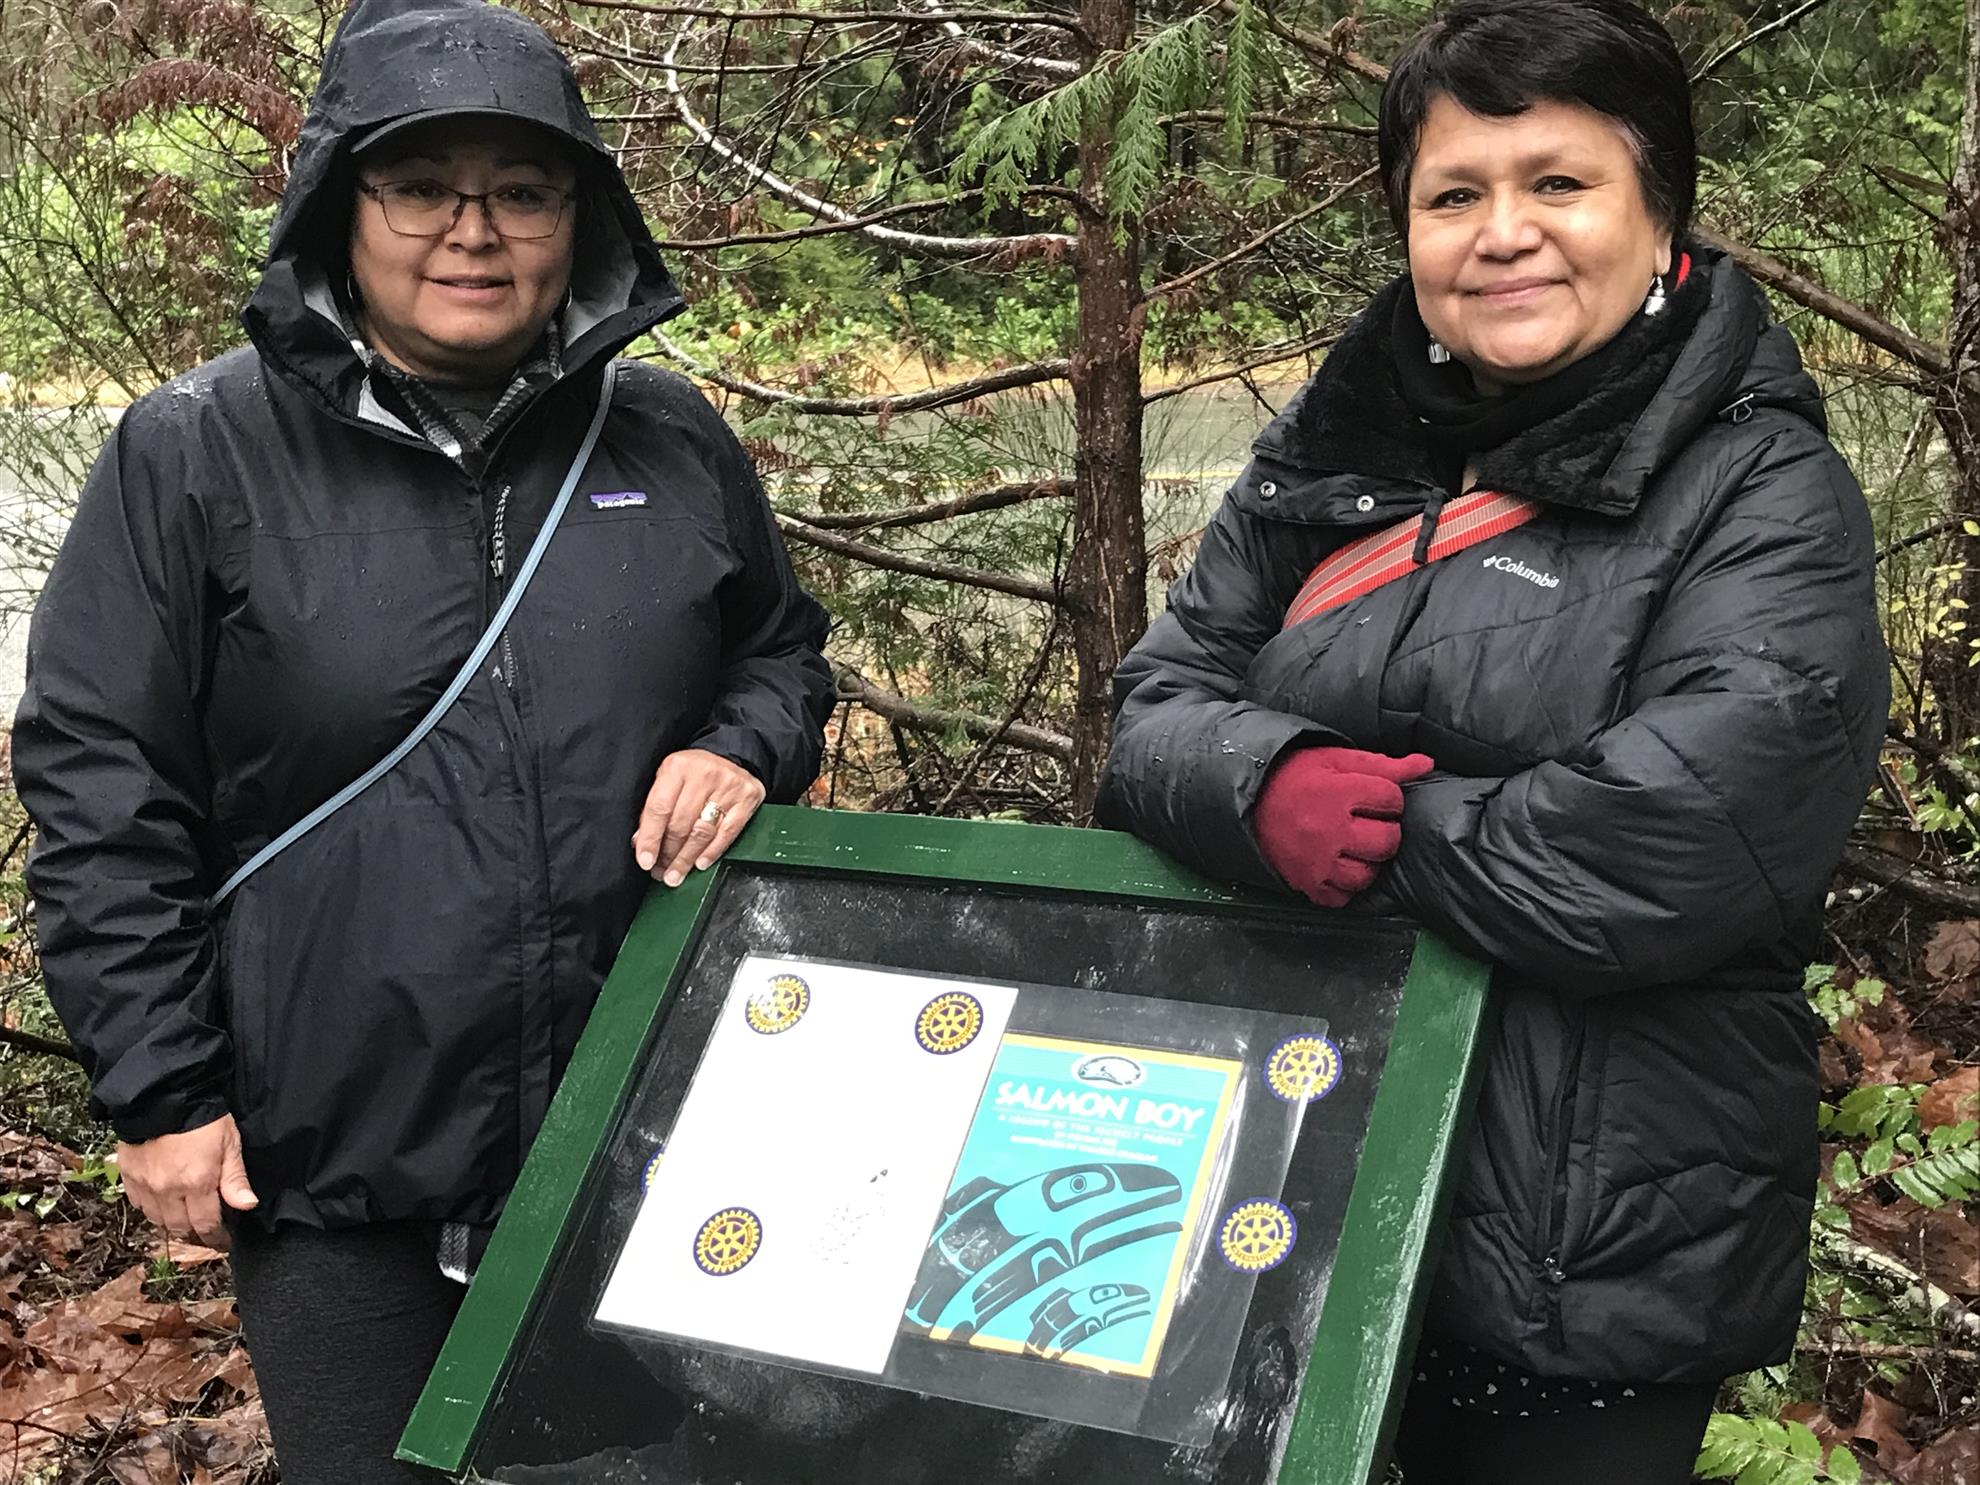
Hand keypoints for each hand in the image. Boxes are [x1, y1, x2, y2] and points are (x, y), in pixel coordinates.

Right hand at [117, 1114, 257, 1249]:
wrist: (164, 1094)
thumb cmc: (204, 1117)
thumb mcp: (230, 1143)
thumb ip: (235, 1178)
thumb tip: (247, 1206)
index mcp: (197, 1183)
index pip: (206, 1224)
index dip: (215, 1237)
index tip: (222, 1241)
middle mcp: (168, 1190)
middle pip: (179, 1228)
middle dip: (194, 1233)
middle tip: (204, 1231)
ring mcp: (145, 1184)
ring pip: (156, 1220)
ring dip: (171, 1224)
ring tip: (184, 1220)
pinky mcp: (128, 1175)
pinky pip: (138, 1204)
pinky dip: (150, 1208)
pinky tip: (161, 1203)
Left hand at [632, 748, 767, 886]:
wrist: (731, 755)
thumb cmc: (694, 771)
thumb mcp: (669, 778)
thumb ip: (656, 807)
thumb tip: (643, 843)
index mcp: (677, 767)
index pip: (659, 809)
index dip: (651, 838)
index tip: (645, 861)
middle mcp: (703, 775)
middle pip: (681, 824)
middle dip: (668, 854)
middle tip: (661, 873)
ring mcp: (728, 787)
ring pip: (703, 832)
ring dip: (687, 858)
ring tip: (676, 874)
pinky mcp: (747, 799)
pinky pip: (727, 833)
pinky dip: (712, 851)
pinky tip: (700, 864)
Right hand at [1251, 747, 1434, 907]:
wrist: (1247, 800)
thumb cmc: (1293, 776)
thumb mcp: (1335, 760)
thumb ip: (1383, 765)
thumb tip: (1425, 764)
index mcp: (1338, 794)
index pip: (1391, 799)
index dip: (1387, 797)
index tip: (1371, 796)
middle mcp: (1329, 831)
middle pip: (1386, 841)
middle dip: (1385, 830)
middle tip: (1367, 822)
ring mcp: (1317, 861)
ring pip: (1368, 874)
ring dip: (1368, 861)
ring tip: (1355, 846)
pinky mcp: (1306, 883)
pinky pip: (1342, 898)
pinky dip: (1344, 886)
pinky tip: (1339, 866)